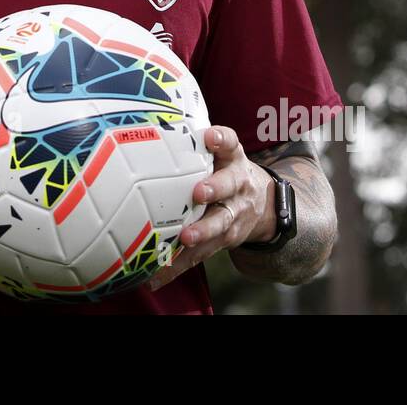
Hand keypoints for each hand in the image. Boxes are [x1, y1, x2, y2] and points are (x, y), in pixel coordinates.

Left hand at [147, 125, 275, 290]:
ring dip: (203, 232)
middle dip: (215, 189)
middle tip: (198, 192)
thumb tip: (143, 132)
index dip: (220, 139)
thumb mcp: (220, 155)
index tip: (209, 136)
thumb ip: (194, 146)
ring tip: (186, 239)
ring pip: (221, 223)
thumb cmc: (224, 173)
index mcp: (232, 158)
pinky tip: (159, 275)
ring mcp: (235, 213)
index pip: (229, 143)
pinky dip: (181, 264)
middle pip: (229, 185)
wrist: (263, 205)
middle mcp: (238, 184)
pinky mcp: (227, 239)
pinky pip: (204, 253)